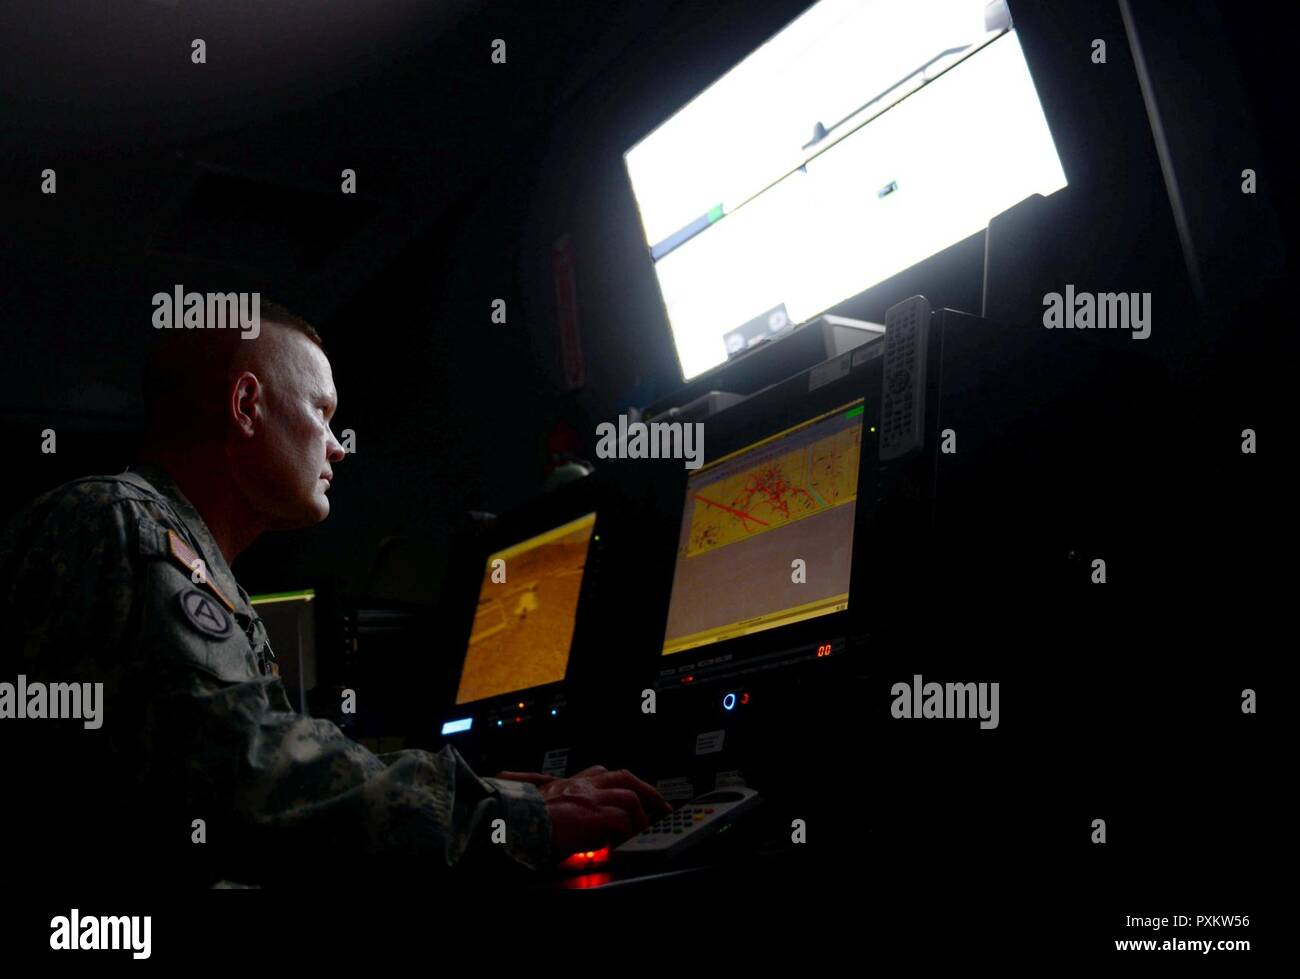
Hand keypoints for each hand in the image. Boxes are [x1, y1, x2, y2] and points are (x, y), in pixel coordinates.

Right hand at [500, 765, 671, 860]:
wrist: (507, 822)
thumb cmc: (515, 816)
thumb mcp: (533, 797)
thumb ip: (543, 789)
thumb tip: (549, 790)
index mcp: (569, 782)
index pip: (604, 774)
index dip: (624, 784)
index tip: (635, 794)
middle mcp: (581, 784)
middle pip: (626, 778)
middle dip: (649, 792)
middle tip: (662, 808)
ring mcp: (588, 797)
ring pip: (630, 796)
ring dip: (641, 815)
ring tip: (644, 830)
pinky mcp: (592, 814)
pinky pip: (622, 820)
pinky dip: (627, 831)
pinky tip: (624, 843)